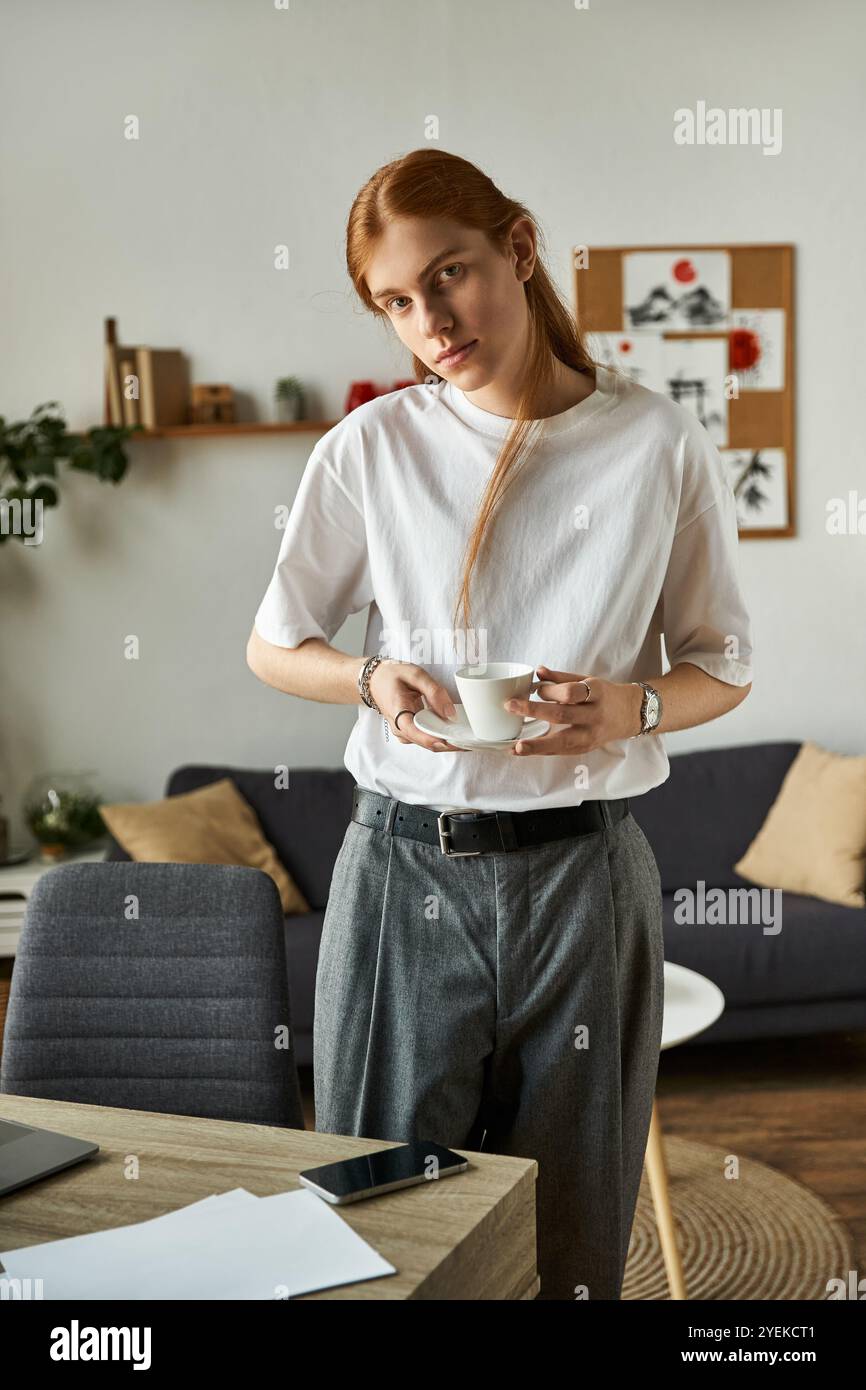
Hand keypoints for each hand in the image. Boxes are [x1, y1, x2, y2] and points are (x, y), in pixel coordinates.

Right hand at [367, 660, 465, 752]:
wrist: (374, 680)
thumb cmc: (393, 675)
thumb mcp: (415, 674)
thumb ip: (434, 692)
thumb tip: (451, 713)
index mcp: (398, 715)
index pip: (420, 736)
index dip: (442, 742)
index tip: (461, 742)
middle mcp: (401, 730)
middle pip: (430, 744)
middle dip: (453, 744)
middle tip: (476, 740)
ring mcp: (406, 734)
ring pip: (431, 744)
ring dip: (451, 742)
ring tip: (472, 736)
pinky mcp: (412, 732)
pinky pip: (429, 738)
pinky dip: (444, 736)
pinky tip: (459, 732)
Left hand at [505, 664, 642, 754]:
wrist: (630, 715)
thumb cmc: (604, 695)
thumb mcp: (587, 680)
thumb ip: (561, 678)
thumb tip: (537, 671)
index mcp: (597, 694)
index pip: (572, 693)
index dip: (552, 691)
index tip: (536, 688)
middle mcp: (595, 716)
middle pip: (562, 715)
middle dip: (534, 711)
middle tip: (510, 706)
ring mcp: (590, 736)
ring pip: (561, 742)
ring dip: (536, 745)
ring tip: (515, 746)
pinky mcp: (584, 749)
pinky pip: (559, 751)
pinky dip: (539, 751)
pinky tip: (519, 750)